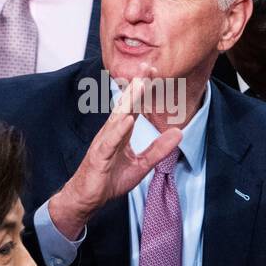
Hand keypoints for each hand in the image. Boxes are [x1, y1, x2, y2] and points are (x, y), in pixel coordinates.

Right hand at [48, 73, 182, 239]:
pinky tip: (127, 119)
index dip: (144, 89)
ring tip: (140, 84)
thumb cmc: (109, 180)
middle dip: (137, 85)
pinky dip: (118, 130)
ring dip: (129, 101)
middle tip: (148, 66)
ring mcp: (104, 143)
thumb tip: (178, 133)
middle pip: (126, 105)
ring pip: (118, 118)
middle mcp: (111, 132)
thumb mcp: (141, 165)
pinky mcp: (99, 157)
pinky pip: (110, 141)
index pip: (134, 106)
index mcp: (121, 132)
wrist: (87, 199)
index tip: (155, 71)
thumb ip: (158, 149)